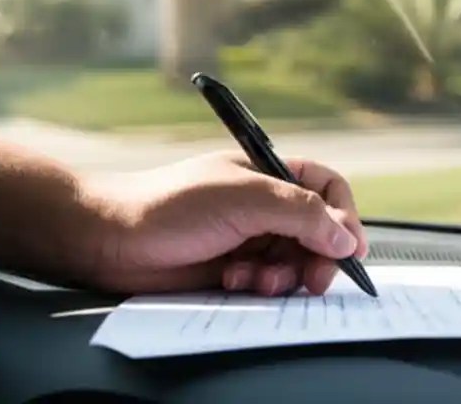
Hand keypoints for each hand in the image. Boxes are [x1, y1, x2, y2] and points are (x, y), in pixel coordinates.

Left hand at [76, 152, 368, 294]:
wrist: (111, 238)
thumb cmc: (170, 204)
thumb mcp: (245, 199)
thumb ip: (302, 214)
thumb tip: (346, 237)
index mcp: (271, 173)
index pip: (328, 189)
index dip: (343, 217)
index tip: (348, 248)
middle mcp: (265, 205)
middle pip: (318, 233)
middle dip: (317, 258)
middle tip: (312, 280)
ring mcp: (250, 238)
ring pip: (295, 263)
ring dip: (284, 276)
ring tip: (257, 279)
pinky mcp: (233, 269)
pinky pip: (268, 284)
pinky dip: (259, 287)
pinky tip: (233, 281)